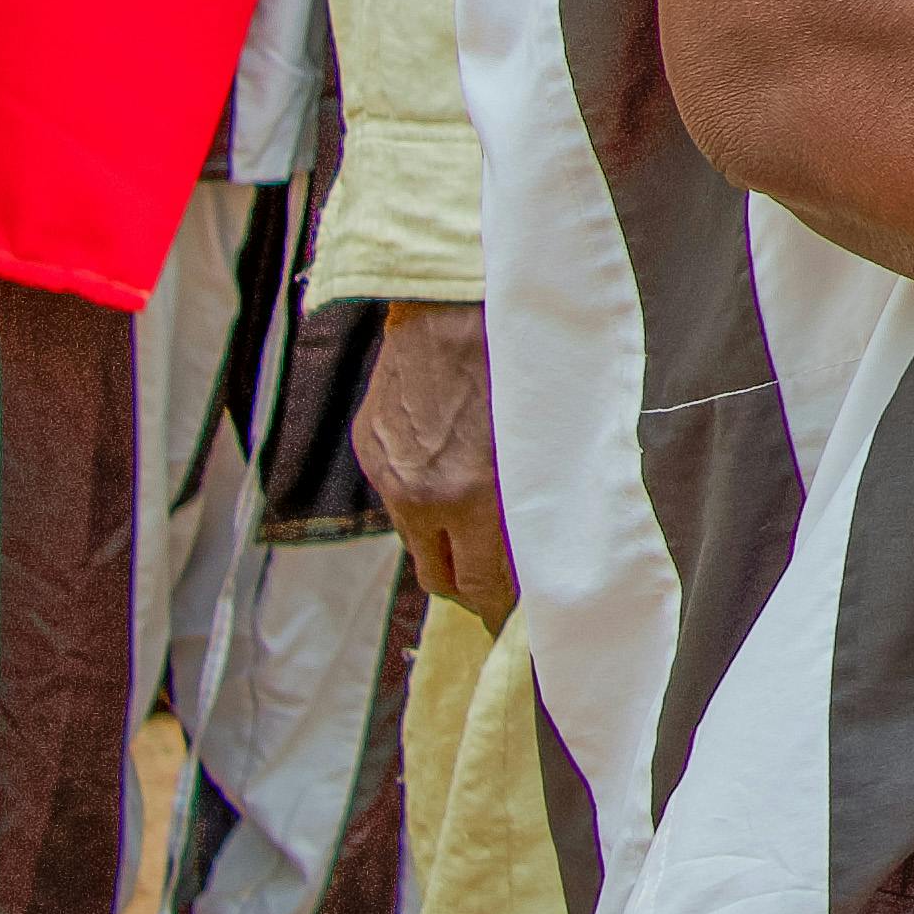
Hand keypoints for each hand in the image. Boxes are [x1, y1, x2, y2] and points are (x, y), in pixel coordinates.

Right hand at [352, 301, 515, 618]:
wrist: (455, 298)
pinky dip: (422, 497)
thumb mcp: (546, 441)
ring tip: (475, 515)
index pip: (480, 586)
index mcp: (472, 496)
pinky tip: (447, 466)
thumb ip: (540, 503)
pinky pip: (396, 497)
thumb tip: (546, 555)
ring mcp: (388, 472)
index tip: (519, 615)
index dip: (501, 607)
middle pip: (438, 579)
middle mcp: (421, 495)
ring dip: (444, 538)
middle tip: (497, 578)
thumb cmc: (522, 360)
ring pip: (415, 539)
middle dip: (468, 586)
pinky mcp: (368, 446)